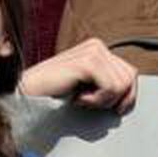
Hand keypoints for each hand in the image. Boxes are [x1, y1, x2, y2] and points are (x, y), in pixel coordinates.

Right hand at [17, 37, 138, 113]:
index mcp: (97, 49)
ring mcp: (92, 51)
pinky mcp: (88, 62)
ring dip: (102, 101)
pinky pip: (110, 88)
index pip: (129, 72)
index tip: (116, 110)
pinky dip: (96, 101)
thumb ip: (105, 82)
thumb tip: (130, 92)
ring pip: (121, 85)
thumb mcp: (86, 87)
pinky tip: (78, 99)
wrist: (28, 95)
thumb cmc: (53, 94)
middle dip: (116, 99)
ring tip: (82, 100)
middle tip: (93, 104)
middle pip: (130, 77)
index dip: (128, 95)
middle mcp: (96, 46)